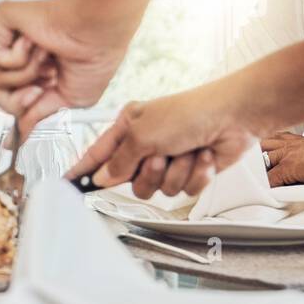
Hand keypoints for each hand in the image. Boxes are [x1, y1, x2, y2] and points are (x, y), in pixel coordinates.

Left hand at [0, 0, 137, 135]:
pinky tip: (37, 44)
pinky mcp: (3, 23)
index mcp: (39, 73)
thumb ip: (37, 116)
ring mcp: (12, 40)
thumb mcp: (68, 101)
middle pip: (0, 94)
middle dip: (22, 97)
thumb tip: (17, 138)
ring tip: (47, 57)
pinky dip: (20, 58)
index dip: (24, 106)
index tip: (40, 95)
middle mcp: (23, 57)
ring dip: (27, 75)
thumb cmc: (94, 59)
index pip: (13, 100)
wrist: (96, 32)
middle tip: (43, 81)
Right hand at [65, 81, 257, 198]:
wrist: (235, 116)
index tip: (69, 186)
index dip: (83, 171)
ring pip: (158, 189)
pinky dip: (195, 175)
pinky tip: (203, 156)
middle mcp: (147, 143)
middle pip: (130, 181)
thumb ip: (119, 161)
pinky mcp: (190, 170)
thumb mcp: (143, 135)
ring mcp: (169, 158)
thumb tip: (103, 177)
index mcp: (129, 127)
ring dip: (174, 173)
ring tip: (185, 152)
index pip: (97, 154)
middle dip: (148, 173)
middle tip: (159, 156)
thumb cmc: (190, 112)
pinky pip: (184, 190)